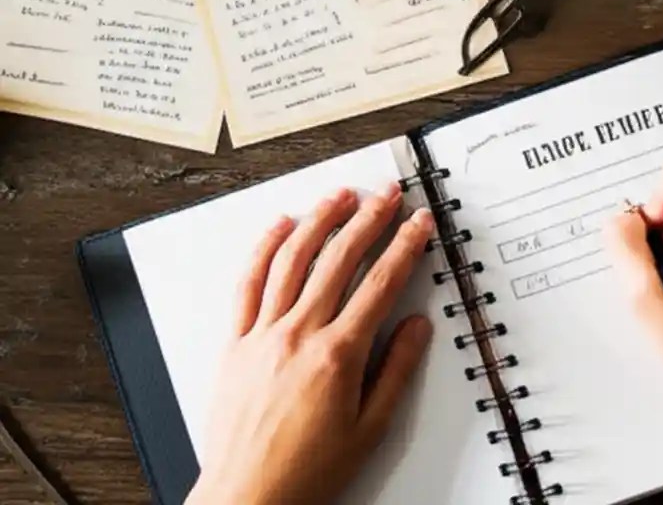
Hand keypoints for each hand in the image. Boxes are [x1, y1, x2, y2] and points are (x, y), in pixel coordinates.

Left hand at [186, 184, 434, 504]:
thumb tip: (415, 327)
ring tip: (340, 196)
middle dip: (368, 219)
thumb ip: (396, 370)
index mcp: (337, 356)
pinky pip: (248, 284)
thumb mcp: (371, 427)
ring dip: (319, 221)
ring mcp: (262, 335)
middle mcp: (298, 336)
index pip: (380, 284)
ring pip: (292, 260)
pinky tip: (279, 227)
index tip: (419, 224)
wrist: (248, 497)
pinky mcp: (234, 344)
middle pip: (339, 260)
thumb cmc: (307, 471)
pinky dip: (263, 249)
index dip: (404, 246)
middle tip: (387, 196)